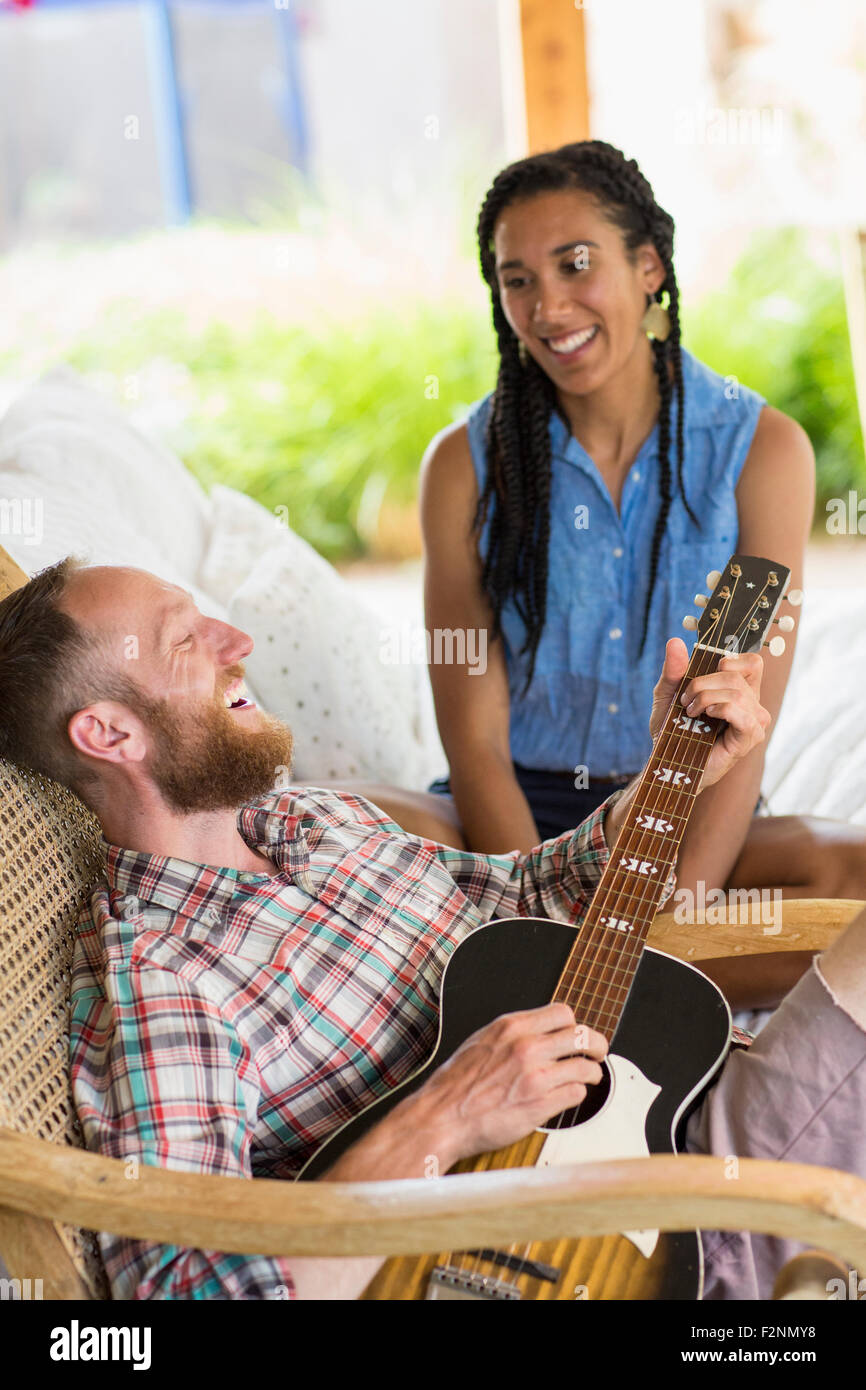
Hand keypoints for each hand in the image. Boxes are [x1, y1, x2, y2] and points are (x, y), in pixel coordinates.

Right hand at [405, 1004, 607, 1167]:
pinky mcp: (540, 1104)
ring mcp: (535, 1076)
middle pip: (582, 1035)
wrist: (441, 1117)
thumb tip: (536, 1031)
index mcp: (511, 1027)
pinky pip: (575, 1094)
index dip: (574, 1024)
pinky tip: (569, 1096)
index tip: (576, 1033)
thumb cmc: (454, 1085)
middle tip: (598, 1051)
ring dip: (591, 1073)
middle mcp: (526, 1047)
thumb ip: (511, 1034)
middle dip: (596, 1044)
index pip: (562, 1012)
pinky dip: (577, 1095)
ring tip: (589, 1077)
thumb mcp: (481, 1041)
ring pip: (585, 1066)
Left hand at [649, 638, 769, 791]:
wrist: (669, 762)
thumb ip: (674, 669)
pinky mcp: (750, 737)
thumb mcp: (668, 694)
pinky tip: (706, 716)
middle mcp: (752, 704)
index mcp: (740, 690)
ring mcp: (754, 722)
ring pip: (737, 692)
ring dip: (706, 697)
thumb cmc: (674, 730)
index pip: (752, 662)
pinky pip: (742, 713)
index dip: (729, 661)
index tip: (703, 675)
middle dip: (703, 683)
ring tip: (691, 712)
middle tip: (686, 700)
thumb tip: (675, 641)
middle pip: (736, 675)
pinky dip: (720, 709)